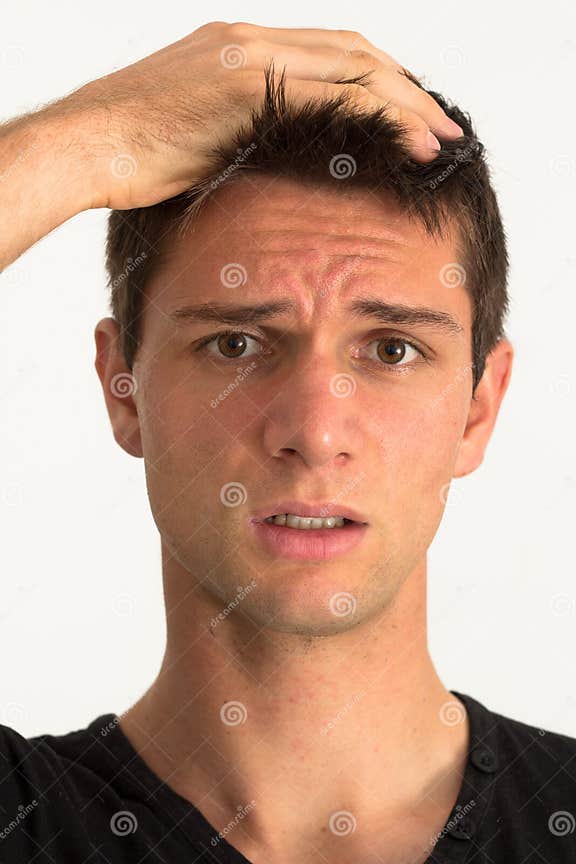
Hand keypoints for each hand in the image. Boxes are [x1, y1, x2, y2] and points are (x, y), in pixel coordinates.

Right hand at [68, 21, 463, 209]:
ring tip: (440, 137)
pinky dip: (378, 113)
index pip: (331, 56)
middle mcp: (251, 41)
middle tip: (441, 127)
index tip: (408, 118)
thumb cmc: (131, 153)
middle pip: (354, 53)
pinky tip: (409, 139)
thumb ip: (244, 135)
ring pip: (354, 66)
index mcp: (241, 50)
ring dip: (405, 101)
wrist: (84, 146)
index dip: (378, 84)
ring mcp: (249, 56)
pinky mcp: (245, 82)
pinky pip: (331, 91)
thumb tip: (278, 163)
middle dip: (405, 90)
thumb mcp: (199, 137)